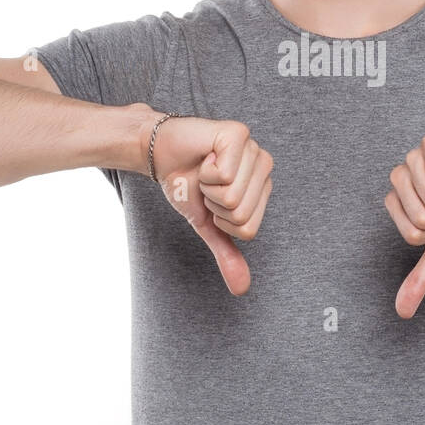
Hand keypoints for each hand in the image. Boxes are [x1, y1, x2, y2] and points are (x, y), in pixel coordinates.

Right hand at [145, 115, 273, 295]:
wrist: (161, 155)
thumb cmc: (187, 184)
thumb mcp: (208, 224)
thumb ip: (226, 252)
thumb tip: (242, 290)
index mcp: (262, 188)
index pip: (248, 230)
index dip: (221, 221)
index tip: (212, 200)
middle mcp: (264, 166)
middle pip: (242, 214)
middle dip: (214, 204)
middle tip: (206, 184)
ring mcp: (253, 148)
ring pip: (233, 196)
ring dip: (208, 188)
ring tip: (205, 171)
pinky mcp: (238, 134)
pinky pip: (224, 174)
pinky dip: (205, 172)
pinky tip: (204, 157)